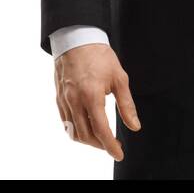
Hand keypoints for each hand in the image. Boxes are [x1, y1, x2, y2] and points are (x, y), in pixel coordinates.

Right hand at [53, 43, 139, 160]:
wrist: (76, 39)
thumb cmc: (99, 56)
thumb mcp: (119, 78)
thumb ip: (126, 105)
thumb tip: (134, 126)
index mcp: (91, 95)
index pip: (101, 130)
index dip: (111, 146)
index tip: (119, 153)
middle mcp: (75, 101)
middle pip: (86, 135)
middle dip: (100, 145)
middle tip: (113, 145)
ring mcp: (64, 100)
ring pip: (73, 132)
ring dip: (88, 140)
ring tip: (101, 138)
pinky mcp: (59, 98)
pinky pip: (66, 123)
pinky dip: (76, 131)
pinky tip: (86, 128)